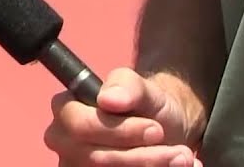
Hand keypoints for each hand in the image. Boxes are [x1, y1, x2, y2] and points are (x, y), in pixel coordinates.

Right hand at [44, 68, 203, 166]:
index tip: (155, 129)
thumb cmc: (145, 105)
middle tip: (178, 150)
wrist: (163, 129)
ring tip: (181, 158)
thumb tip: (109, 99)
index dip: (119, 131)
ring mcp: (75, 163)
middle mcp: (62, 140)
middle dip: (141, 156)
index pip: (80, 126)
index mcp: (65, 109)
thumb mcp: (142, 87)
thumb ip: (126, 85)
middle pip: (96, 158)